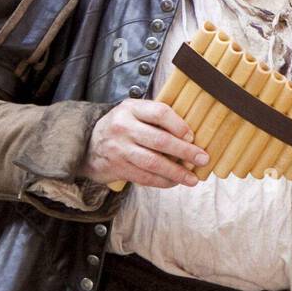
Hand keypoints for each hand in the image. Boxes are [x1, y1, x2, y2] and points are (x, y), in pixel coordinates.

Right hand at [81, 99, 208, 187]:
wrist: (88, 145)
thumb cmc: (121, 127)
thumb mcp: (134, 112)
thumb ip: (156, 117)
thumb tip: (191, 135)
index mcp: (131, 108)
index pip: (160, 113)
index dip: (179, 125)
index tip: (193, 136)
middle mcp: (123, 127)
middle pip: (160, 140)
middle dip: (185, 152)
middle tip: (203, 158)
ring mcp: (119, 149)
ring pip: (153, 163)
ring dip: (177, 172)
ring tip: (192, 178)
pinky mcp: (118, 168)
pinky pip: (145, 177)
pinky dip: (163, 181)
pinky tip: (175, 182)